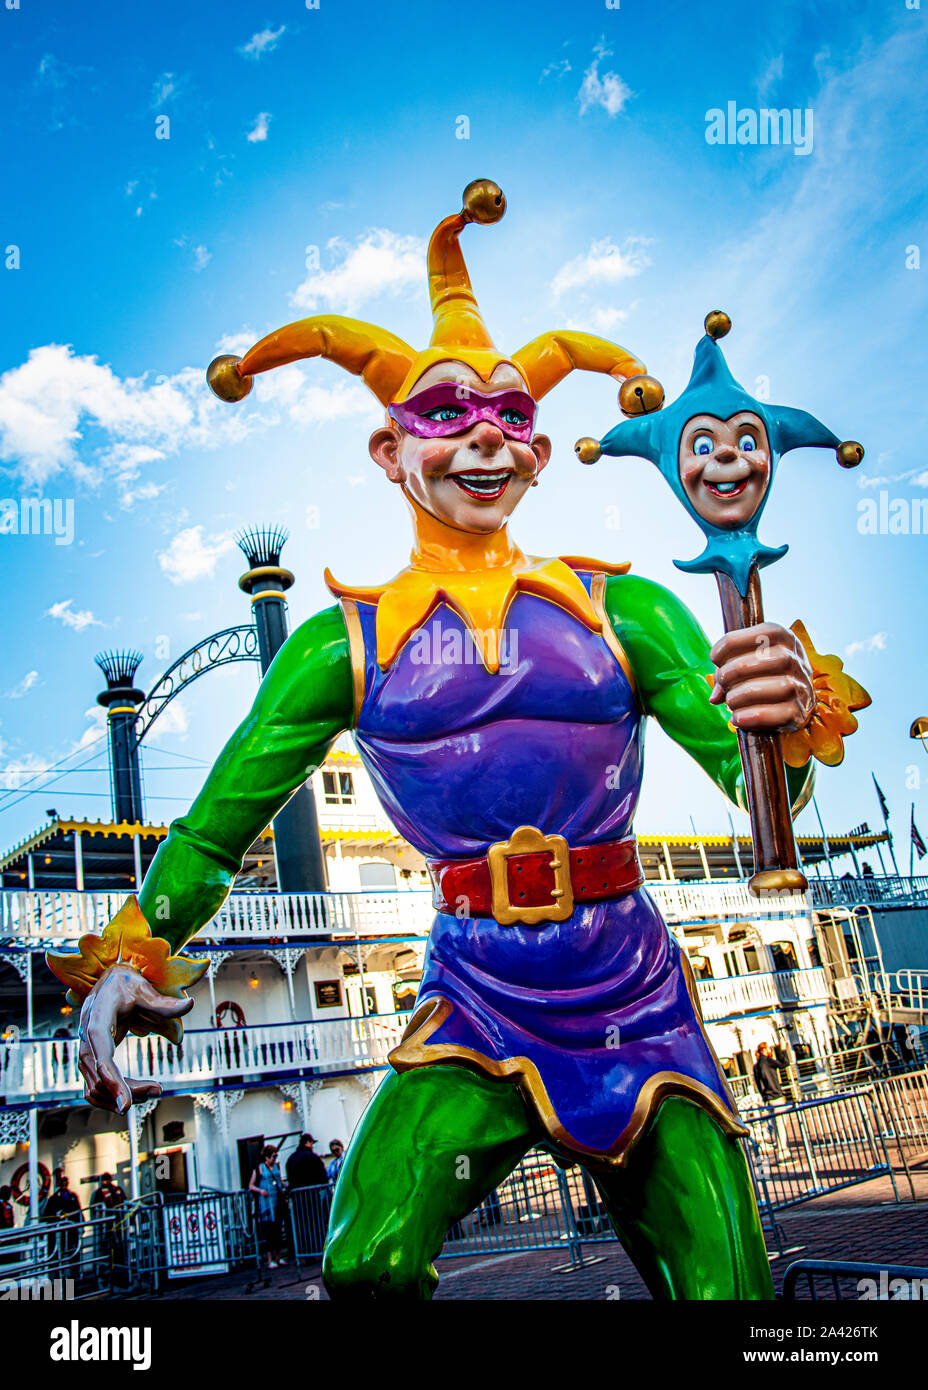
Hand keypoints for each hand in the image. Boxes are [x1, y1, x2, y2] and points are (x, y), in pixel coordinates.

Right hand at [78, 965, 193, 1113]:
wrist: (108, 982)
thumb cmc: (126, 984)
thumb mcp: (145, 990)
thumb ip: (165, 1003)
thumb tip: (190, 1003)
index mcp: (96, 1020)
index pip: (101, 1056)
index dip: (112, 1081)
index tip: (126, 1106)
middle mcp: (86, 1039)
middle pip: (100, 1078)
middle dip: (127, 1091)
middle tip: (157, 1090)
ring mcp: (85, 1051)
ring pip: (95, 1088)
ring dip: (121, 1096)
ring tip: (152, 1090)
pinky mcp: (90, 1060)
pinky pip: (95, 1086)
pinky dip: (114, 1094)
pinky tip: (138, 1091)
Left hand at [709, 622, 813, 734]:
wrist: (801, 699)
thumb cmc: (768, 675)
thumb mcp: (751, 660)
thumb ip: (728, 669)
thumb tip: (715, 696)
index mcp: (781, 636)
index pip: (742, 638)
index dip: (723, 648)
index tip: (716, 659)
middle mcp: (793, 657)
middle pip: (748, 664)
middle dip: (726, 676)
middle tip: (723, 684)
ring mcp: (799, 685)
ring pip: (756, 689)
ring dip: (734, 698)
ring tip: (731, 702)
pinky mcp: (797, 712)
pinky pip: (766, 715)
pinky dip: (746, 717)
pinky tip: (738, 717)